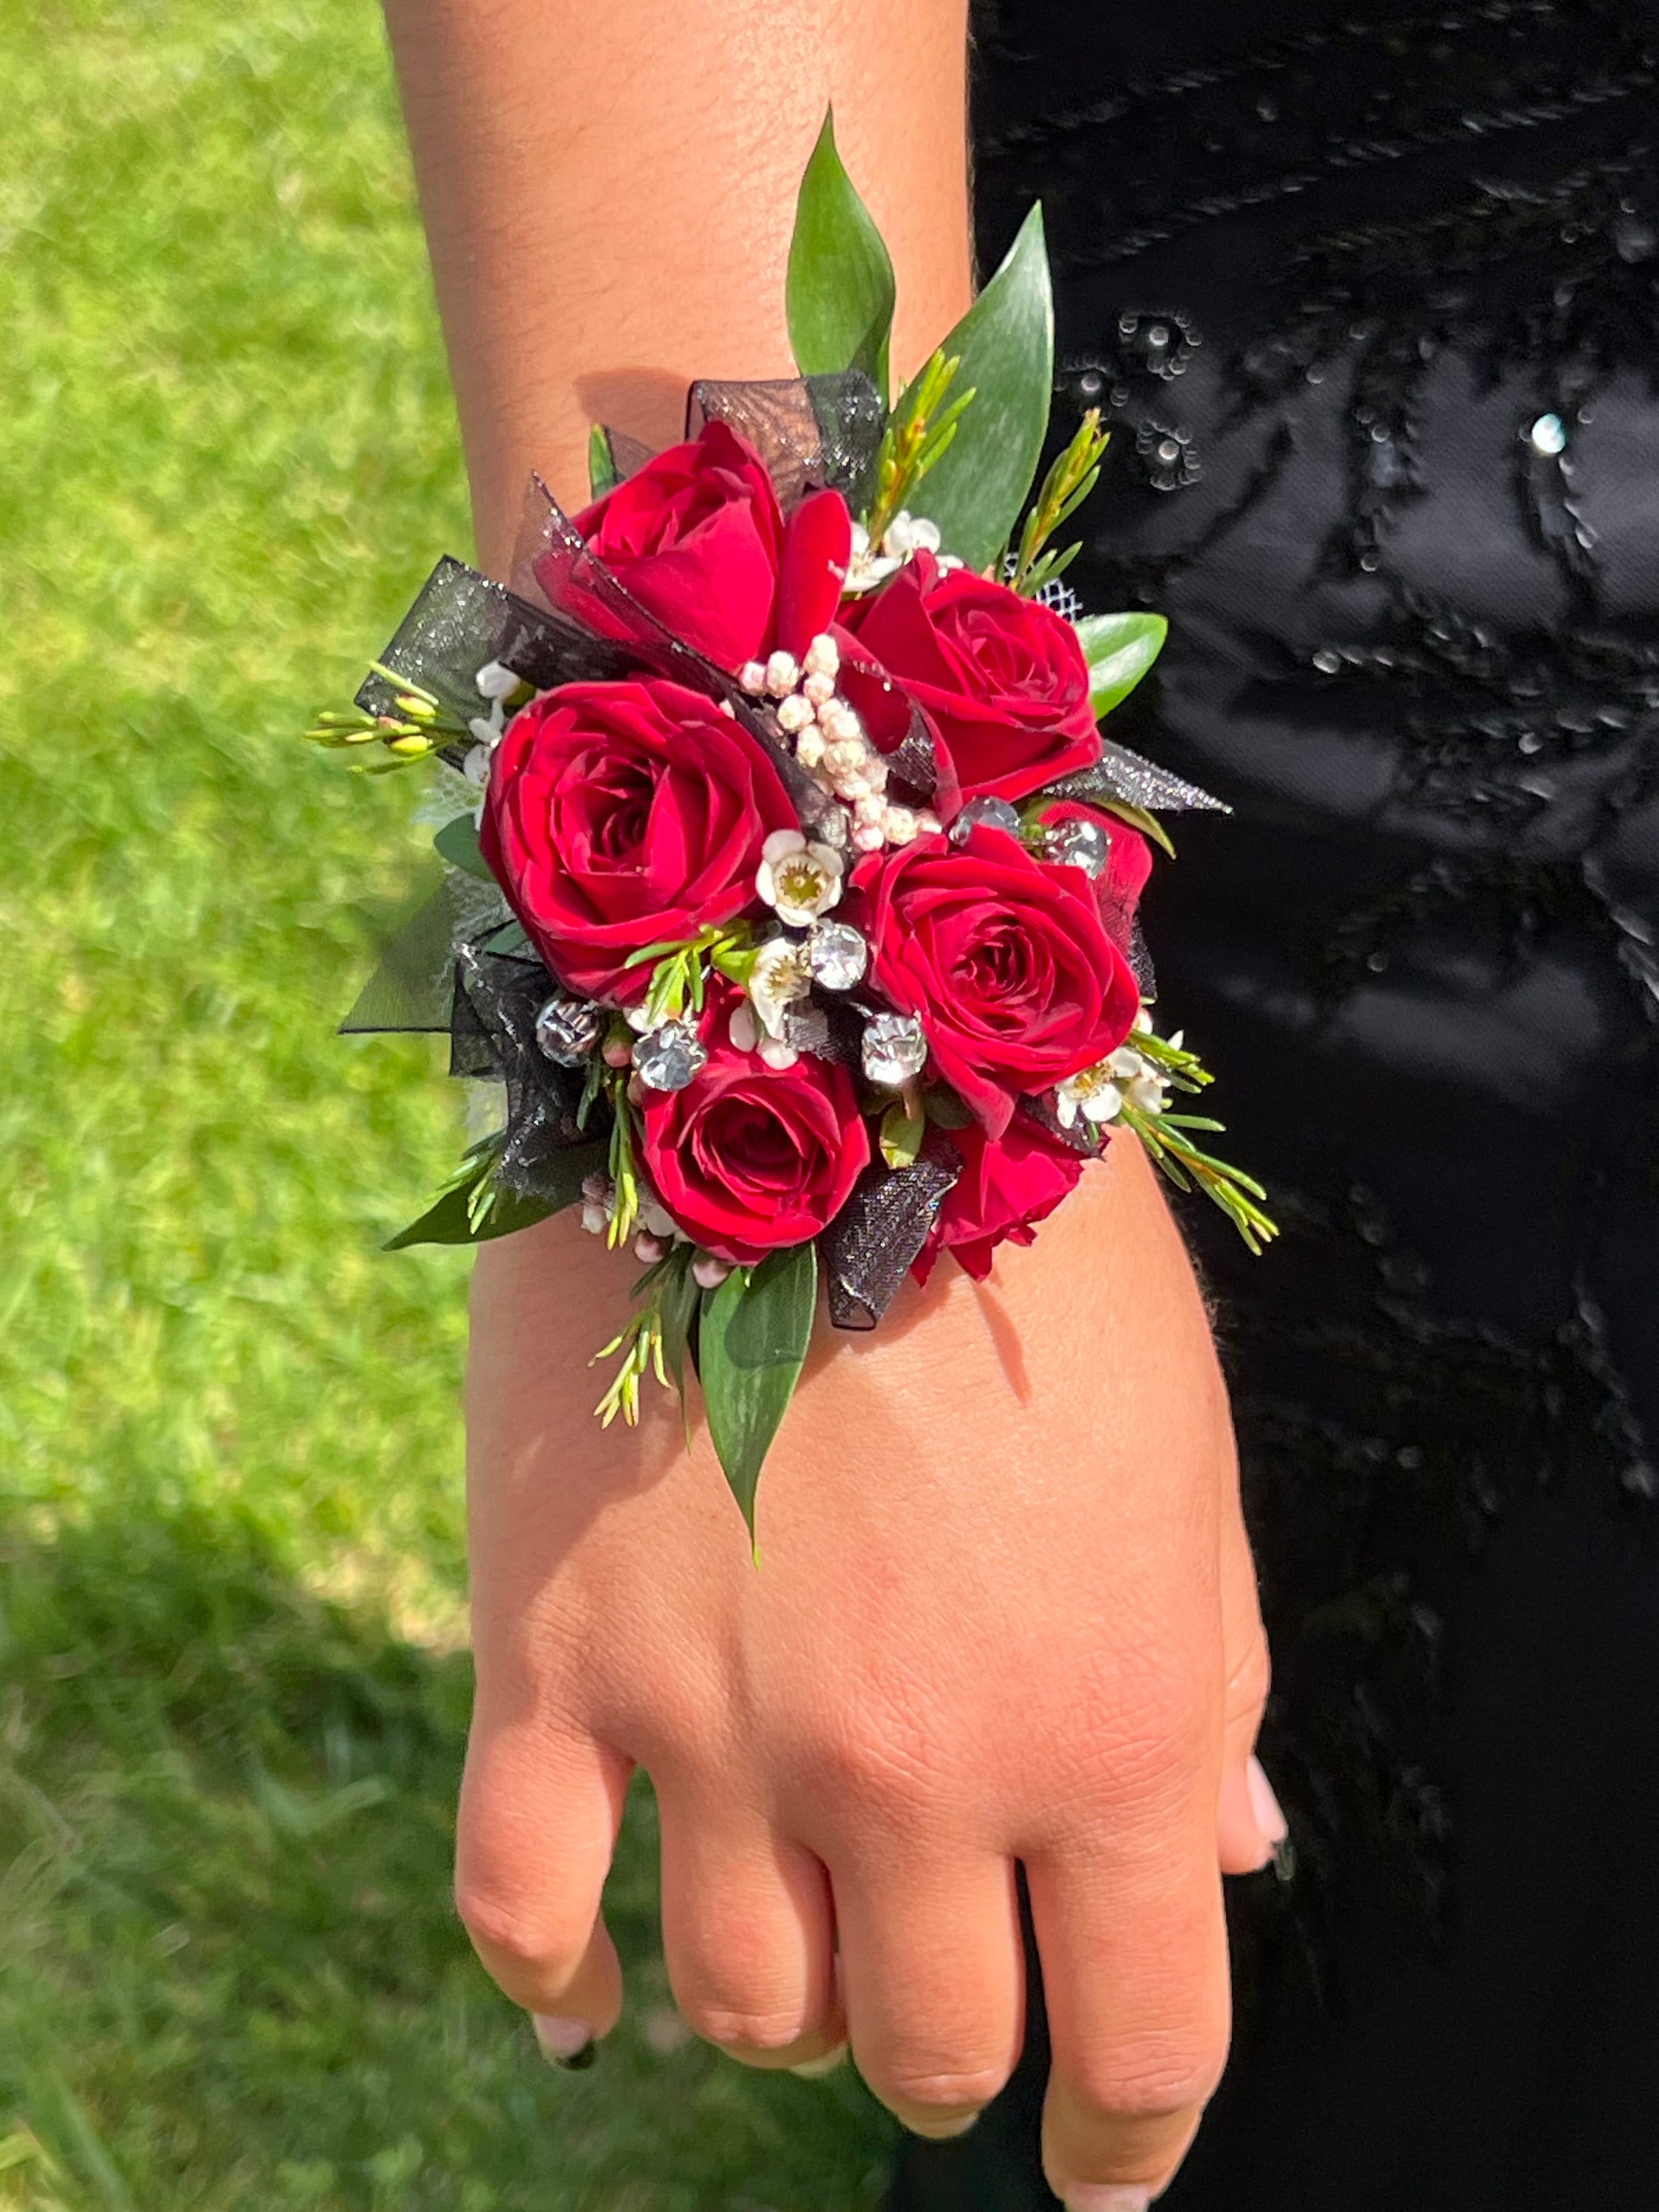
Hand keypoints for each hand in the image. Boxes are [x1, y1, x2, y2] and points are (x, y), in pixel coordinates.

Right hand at [457, 1134, 1274, 2205]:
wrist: (816, 1067)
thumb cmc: (1036, 1255)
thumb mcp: (1183, 1460)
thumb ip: (1204, 1676)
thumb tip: (1226, 1848)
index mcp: (1110, 1720)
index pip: (1144, 2041)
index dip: (1130, 2139)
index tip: (1106, 2164)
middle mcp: (923, 1765)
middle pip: (928, 2049)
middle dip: (948, 2050)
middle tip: (940, 1991)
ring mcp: (719, 1727)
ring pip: (744, 2009)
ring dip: (785, 2011)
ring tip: (794, 1938)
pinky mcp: (553, 1660)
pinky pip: (524, 1913)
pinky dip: (561, 1981)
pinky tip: (593, 1987)